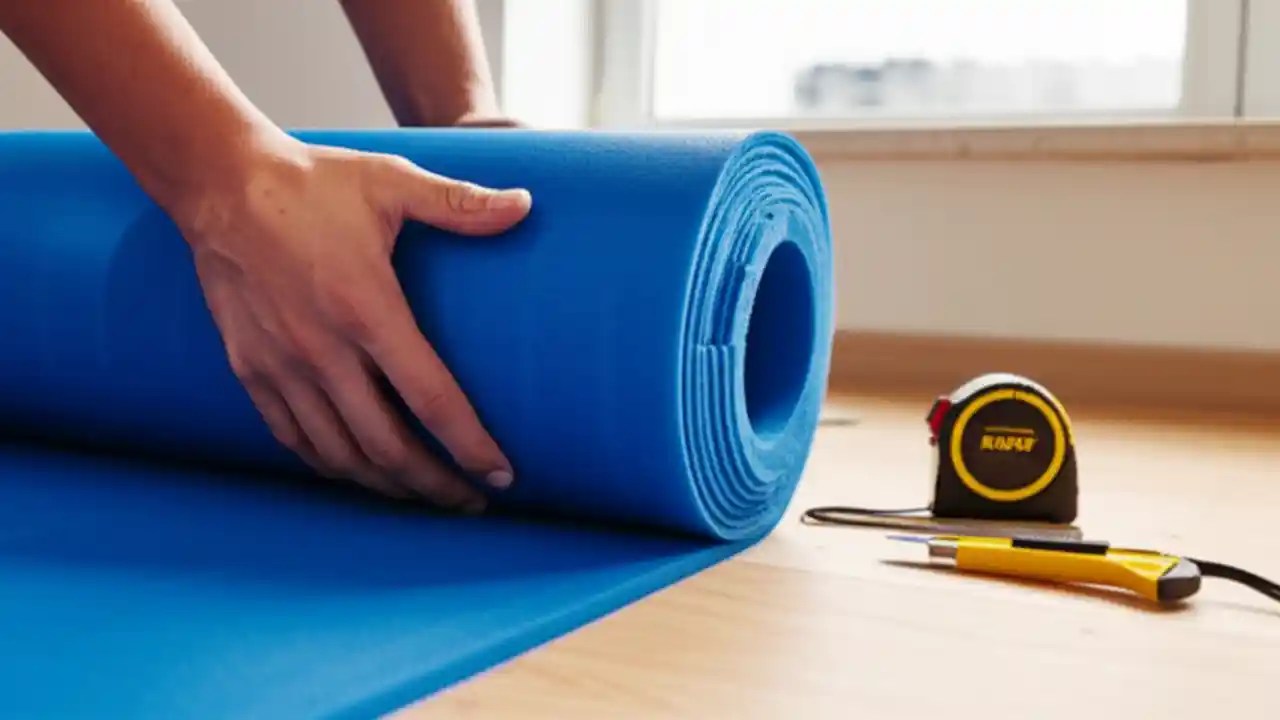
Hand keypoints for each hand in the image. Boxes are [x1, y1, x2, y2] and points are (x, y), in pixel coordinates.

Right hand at [175, 134, 529, 512]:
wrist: (219, 183)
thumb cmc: (312, 183)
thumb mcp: (391, 182)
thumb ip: (459, 204)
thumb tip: (525, 205)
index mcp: (366, 309)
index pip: (430, 399)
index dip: (470, 445)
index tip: (501, 476)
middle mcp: (322, 349)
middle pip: (387, 446)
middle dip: (435, 485)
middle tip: (471, 502)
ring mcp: (281, 366)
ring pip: (340, 454)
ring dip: (387, 486)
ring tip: (424, 495)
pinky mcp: (250, 370)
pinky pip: (294, 439)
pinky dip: (333, 465)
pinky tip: (360, 472)